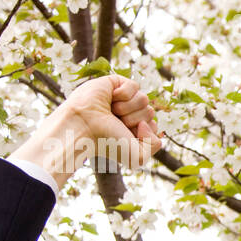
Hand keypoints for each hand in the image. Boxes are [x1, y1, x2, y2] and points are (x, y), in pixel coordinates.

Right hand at [11, 75, 162, 186]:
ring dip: (128, 108)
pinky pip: (135, 86)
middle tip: (116, 122)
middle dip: (135, 120)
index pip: (154, 125)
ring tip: (112, 112)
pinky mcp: (115, 83)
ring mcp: (122, 99)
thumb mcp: (138, 157)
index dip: (144, 131)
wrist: (85, 127)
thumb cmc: (107, 142)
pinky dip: (124, 94)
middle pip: (150, 112)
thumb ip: (155, 145)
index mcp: (133, 129)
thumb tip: (148, 121)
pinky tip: (110, 99)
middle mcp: (128, 113)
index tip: (125, 135)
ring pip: (144, 99)